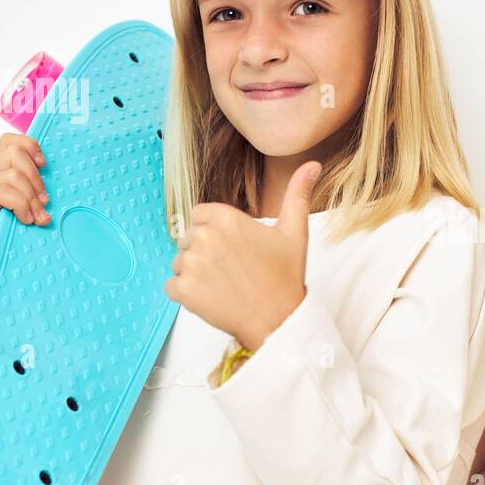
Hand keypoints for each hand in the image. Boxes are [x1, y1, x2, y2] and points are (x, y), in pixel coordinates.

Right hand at [0, 133, 50, 288]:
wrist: (4, 275)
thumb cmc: (26, 245)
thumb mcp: (39, 211)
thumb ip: (41, 191)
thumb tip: (59, 171)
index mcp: (2, 178)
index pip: (10, 142)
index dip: (30, 145)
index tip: (46, 165)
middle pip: (14, 154)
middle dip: (37, 177)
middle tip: (46, 204)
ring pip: (12, 175)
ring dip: (32, 198)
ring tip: (38, 219)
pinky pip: (2, 193)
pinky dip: (20, 206)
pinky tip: (26, 222)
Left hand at [165, 161, 319, 348]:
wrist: (278, 320)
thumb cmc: (285, 277)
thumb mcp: (294, 232)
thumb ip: (298, 194)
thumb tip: (312, 164)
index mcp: (226, 219)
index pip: (201, 215)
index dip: (215, 232)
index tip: (233, 249)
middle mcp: (205, 237)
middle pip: (189, 238)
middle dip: (204, 252)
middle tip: (232, 270)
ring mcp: (191, 264)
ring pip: (180, 262)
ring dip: (195, 273)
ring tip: (224, 285)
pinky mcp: (183, 290)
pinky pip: (172, 286)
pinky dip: (186, 294)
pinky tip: (211, 298)